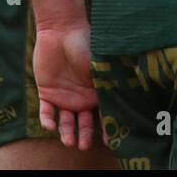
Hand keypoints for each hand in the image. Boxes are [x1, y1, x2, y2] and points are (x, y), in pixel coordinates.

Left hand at [34, 21, 97, 149]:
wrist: (61, 30)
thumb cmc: (86, 44)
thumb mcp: (100, 65)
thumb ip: (109, 82)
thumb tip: (130, 97)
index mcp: (96, 92)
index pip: (103, 114)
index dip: (106, 127)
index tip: (109, 140)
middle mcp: (81, 98)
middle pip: (84, 122)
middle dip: (85, 135)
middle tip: (84, 146)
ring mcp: (63, 97)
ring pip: (65, 121)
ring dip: (67, 132)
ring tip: (69, 142)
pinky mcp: (46, 92)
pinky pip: (46, 111)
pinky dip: (48, 119)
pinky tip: (50, 126)